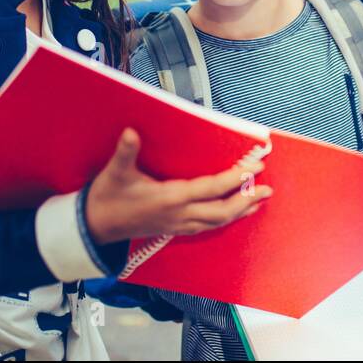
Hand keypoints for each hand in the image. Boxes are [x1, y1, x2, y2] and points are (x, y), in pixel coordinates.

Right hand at [85, 129, 270, 242]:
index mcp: (170, 198)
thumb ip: (125, 152)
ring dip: (240, 211)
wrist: (96, 227)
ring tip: (258, 201)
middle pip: (222, 211)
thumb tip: (131, 133)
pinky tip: (233, 214)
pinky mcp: (175, 229)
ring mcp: (178, 224)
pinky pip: (207, 226)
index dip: (234, 178)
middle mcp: (179, 214)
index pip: (211, 188)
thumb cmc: (107, 198)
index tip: (253, 168)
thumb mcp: (115, 173)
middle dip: (246, 199)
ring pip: (217, 222)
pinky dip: (225, 219)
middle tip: (267, 188)